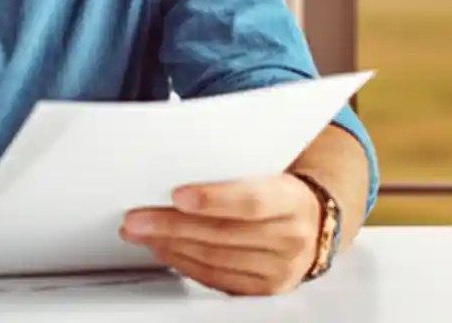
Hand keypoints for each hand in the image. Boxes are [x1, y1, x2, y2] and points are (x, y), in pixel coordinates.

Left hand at [121, 174, 321, 295]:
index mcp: (292, 200)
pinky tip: (162, 249)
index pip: (250, 202)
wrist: (315, 224)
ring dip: (169, 245)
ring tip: (140, 232)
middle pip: (223, 234)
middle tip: (136, 218)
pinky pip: (215, 278)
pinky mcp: (263, 288)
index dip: (212, 199)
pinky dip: (183, 263)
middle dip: (171, 226)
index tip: (177, 195)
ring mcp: (279, 269)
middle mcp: (290, 238)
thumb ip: (230, 170)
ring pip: (214, 259)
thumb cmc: (279, 191)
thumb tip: (174, 164)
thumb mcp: (267, 171)